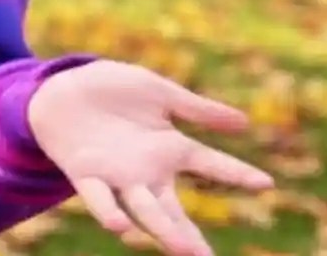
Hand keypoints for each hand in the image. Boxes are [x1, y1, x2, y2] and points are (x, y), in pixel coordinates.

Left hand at [28, 60, 272, 255]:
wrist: (60, 88)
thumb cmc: (111, 89)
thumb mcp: (158, 92)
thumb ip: (197, 109)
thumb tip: (244, 123)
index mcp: (170, 149)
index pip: (212, 164)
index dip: (237, 173)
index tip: (266, 184)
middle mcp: (147, 171)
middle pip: (173, 211)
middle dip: (188, 235)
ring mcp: (116, 175)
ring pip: (142, 210)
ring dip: (159, 231)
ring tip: (182, 250)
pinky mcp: (85, 172)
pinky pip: (97, 197)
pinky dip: (107, 211)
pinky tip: (119, 225)